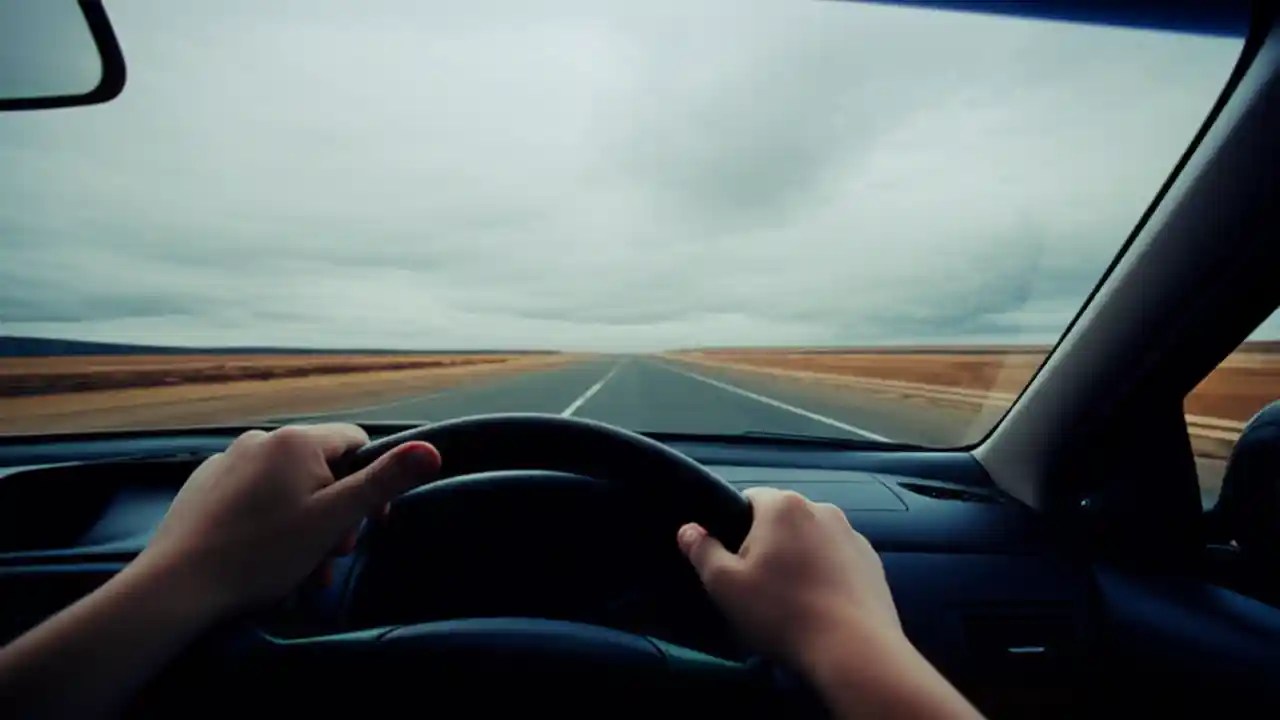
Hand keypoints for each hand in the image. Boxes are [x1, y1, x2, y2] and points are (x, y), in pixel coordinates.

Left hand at [139, 423, 439, 614]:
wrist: (178, 584)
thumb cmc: (262, 553)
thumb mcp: (335, 520)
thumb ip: (384, 481)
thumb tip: (432, 449)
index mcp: (297, 440)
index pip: (356, 443)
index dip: (371, 483)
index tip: (370, 523)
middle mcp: (261, 439)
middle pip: (322, 470)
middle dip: (335, 514)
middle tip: (331, 556)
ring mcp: (227, 461)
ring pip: (288, 488)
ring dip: (305, 526)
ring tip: (299, 569)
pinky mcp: (204, 486)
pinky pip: (253, 497)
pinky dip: (268, 522)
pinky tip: (261, 557)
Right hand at [676, 487, 901, 667]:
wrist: (854, 650)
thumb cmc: (781, 612)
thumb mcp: (725, 586)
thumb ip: (702, 551)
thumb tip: (688, 529)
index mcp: (783, 506)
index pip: (749, 499)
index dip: (734, 528)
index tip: (733, 562)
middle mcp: (822, 509)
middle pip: (782, 520)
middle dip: (768, 544)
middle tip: (758, 585)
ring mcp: (852, 535)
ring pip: (812, 539)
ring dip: (799, 558)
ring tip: (793, 600)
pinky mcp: (873, 562)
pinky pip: (838, 560)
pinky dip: (827, 574)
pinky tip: (822, 606)